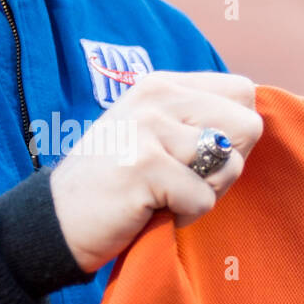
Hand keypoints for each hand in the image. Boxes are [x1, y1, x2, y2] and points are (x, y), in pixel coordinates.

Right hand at [50, 71, 262, 272]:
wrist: (54, 220)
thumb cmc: (112, 183)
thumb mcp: (151, 133)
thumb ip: (194, 120)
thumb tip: (250, 127)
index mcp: (163, 84)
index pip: (242, 91)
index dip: (233, 134)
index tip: (198, 157)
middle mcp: (158, 96)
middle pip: (247, 126)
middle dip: (227, 166)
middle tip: (185, 182)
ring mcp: (150, 129)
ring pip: (229, 166)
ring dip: (204, 194)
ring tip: (165, 196)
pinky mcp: (145, 166)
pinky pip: (203, 199)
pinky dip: (183, 217)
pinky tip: (151, 211)